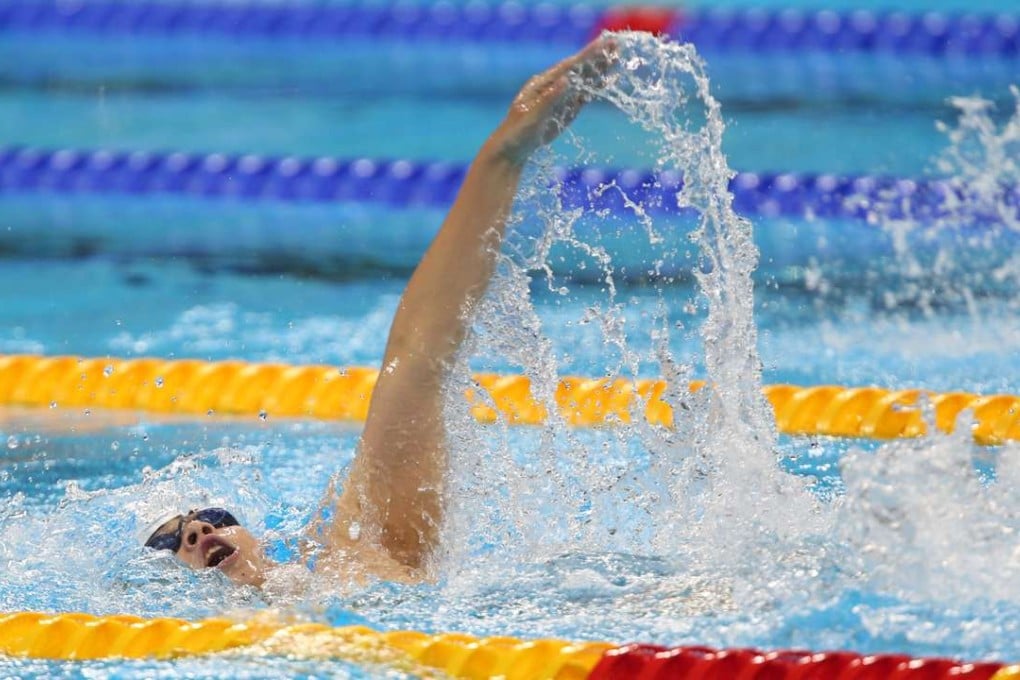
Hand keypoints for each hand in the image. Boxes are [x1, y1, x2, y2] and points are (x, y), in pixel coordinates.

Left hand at [491, 37, 615, 164]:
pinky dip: (594, 88)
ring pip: (582, 81)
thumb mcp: (533, 116)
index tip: (601, 45)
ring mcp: (560, 98)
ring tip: (616, 57)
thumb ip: (549, 98)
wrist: (512, 150)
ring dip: (598, 70)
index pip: (567, 66)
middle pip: (578, 70)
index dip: (585, 56)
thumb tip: (567, 79)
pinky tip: (606, 80)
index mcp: (542, 83)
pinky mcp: (565, 110)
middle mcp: (552, 86)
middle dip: (596, 57)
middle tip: (615, 44)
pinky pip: (582, 96)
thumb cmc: (517, 132)